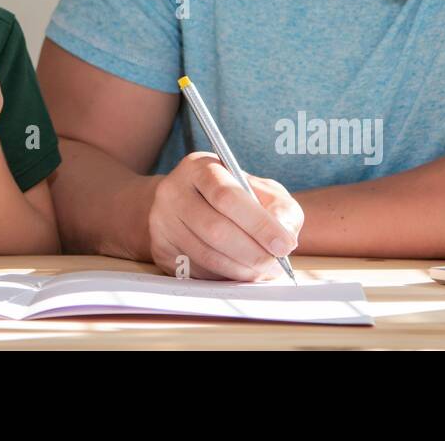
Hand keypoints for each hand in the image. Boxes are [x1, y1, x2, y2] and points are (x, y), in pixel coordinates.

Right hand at [148, 152, 302, 281]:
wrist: (187, 203)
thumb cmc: (232, 196)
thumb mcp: (260, 189)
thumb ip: (280, 207)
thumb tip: (284, 235)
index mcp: (199, 167)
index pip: (228, 196)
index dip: (259, 224)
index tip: (284, 245)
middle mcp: (173, 191)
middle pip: (215, 229)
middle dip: (253, 253)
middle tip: (275, 264)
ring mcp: (162, 221)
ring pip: (206, 256)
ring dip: (242, 270)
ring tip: (262, 270)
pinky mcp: (160, 249)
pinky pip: (196, 272)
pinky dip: (224, 277)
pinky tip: (239, 271)